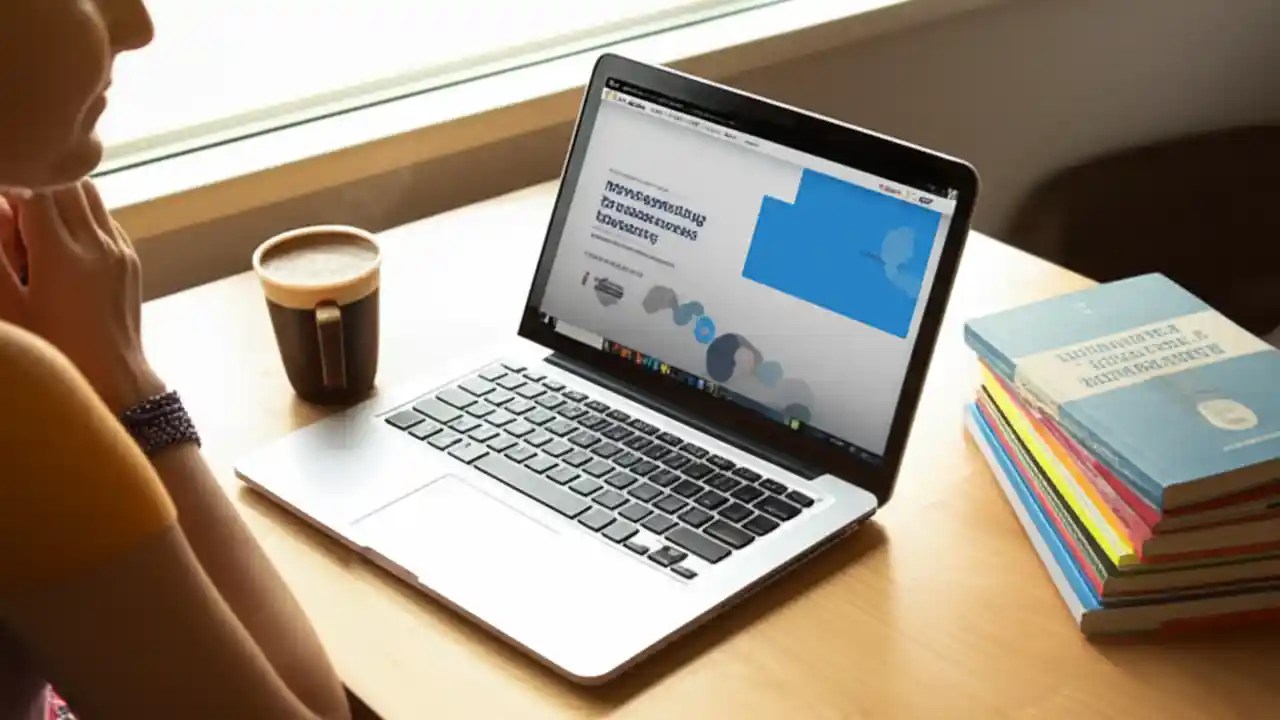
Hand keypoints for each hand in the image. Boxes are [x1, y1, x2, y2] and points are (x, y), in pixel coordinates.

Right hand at [0, 180, 164, 412]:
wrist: (114, 379)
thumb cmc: (54, 351)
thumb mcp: (10, 308)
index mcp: (63, 255)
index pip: (35, 187)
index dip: (11, 182)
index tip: (0, 198)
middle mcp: (98, 244)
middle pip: (65, 182)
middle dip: (32, 182)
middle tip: (10, 214)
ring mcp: (119, 249)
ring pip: (88, 194)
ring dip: (57, 194)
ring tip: (31, 226)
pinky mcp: (130, 258)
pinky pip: (103, 217)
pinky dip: (79, 213)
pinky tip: (58, 242)